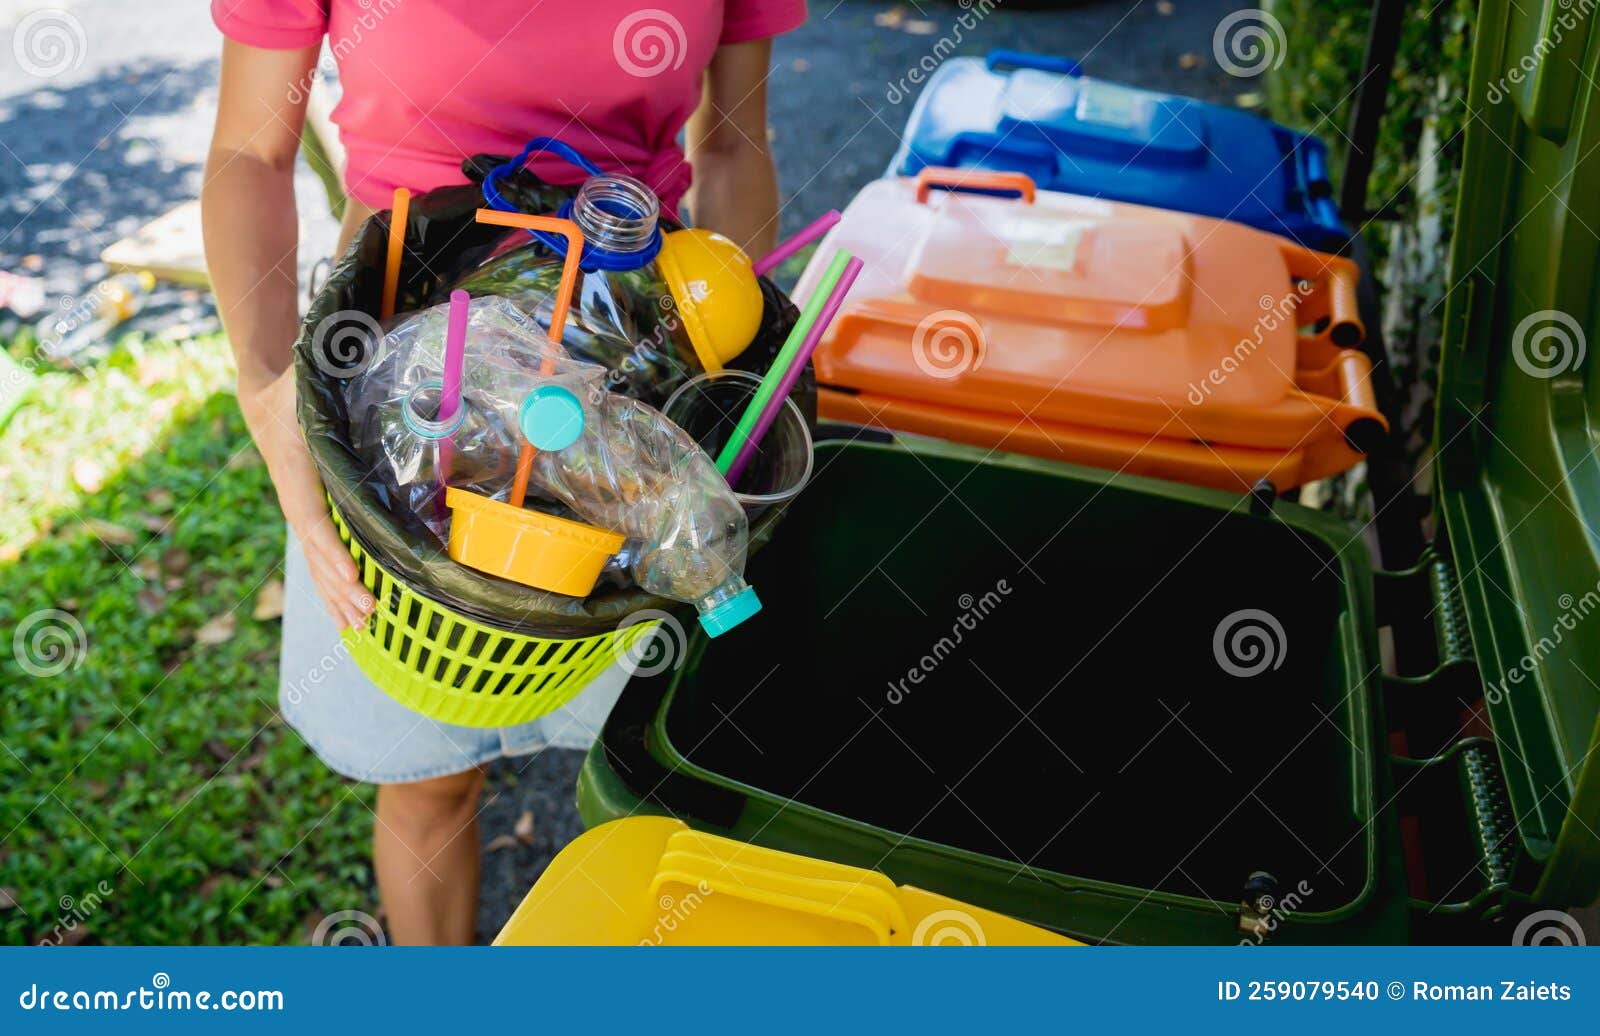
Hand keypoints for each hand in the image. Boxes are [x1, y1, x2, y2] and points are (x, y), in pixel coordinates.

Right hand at [242, 368, 373, 629]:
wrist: (261, 393)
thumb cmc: (293, 384)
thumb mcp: (309, 376)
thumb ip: (333, 375)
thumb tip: (372, 357)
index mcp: (296, 469)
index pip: (313, 518)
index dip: (333, 551)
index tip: (354, 578)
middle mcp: (294, 496)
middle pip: (316, 552)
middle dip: (340, 587)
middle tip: (368, 615)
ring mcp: (298, 507)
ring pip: (315, 560)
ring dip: (336, 596)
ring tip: (361, 627)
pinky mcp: (306, 511)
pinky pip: (319, 554)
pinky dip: (332, 585)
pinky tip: (349, 612)